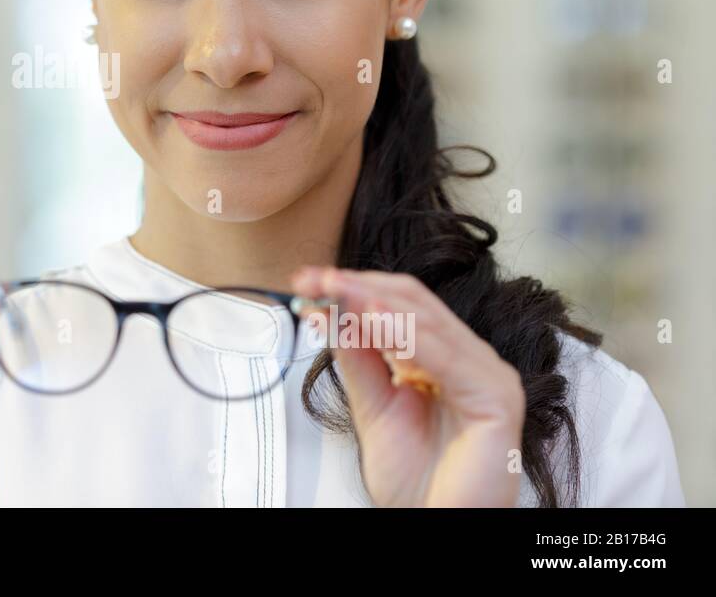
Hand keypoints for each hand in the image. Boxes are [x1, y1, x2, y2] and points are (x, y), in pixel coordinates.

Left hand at [292, 267, 526, 506]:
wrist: (435, 526)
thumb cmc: (417, 481)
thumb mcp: (373, 406)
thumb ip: (358, 358)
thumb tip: (331, 310)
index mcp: (447, 358)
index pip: (402, 304)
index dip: (355, 286)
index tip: (309, 282)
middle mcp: (472, 360)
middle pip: (416, 303)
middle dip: (359, 287)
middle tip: (317, 280)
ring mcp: (489, 377)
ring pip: (429, 323)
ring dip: (377, 303)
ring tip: (339, 291)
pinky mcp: (497, 400)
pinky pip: (449, 360)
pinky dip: (410, 337)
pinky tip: (376, 321)